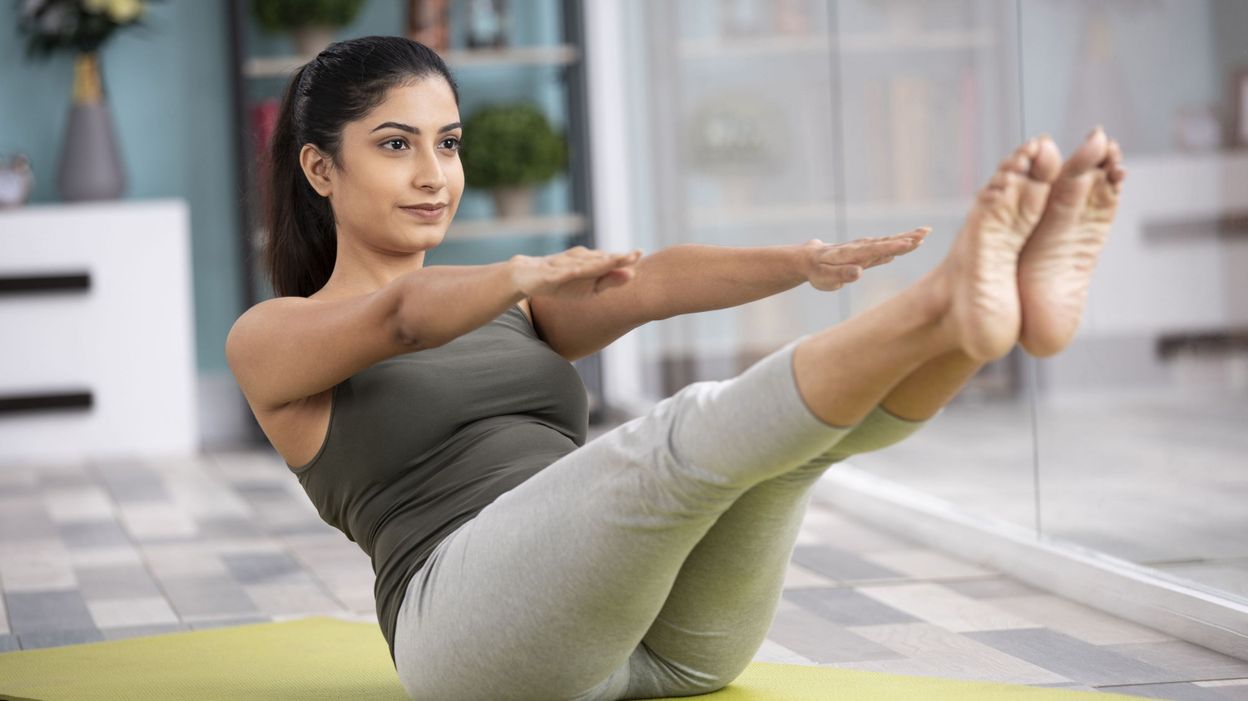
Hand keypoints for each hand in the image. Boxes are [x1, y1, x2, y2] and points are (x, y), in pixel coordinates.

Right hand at [510, 245, 642, 299]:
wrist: (526, 276)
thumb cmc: (562, 282)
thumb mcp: (588, 287)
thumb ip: (609, 280)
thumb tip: (633, 274)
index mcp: (590, 262)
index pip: (610, 260)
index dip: (625, 258)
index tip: (641, 253)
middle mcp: (578, 259)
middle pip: (599, 259)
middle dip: (615, 258)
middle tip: (634, 254)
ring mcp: (562, 266)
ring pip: (582, 264)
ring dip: (596, 262)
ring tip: (613, 261)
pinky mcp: (548, 274)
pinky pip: (559, 273)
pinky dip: (567, 271)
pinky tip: (576, 271)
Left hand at [801, 226, 929, 290]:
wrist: (807, 259)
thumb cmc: (816, 271)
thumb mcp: (825, 277)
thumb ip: (841, 274)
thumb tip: (859, 272)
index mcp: (852, 254)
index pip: (876, 249)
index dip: (893, 247)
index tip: (910, 243)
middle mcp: (860, 248)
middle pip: (886, 242)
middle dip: (906, 238)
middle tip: (927, 232)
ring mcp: (863, 249)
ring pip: (887, 242)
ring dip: (905, 238)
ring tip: (924, 234)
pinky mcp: (865, 252)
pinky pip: (883, 246)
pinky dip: (896, 244)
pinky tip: (906, 244)